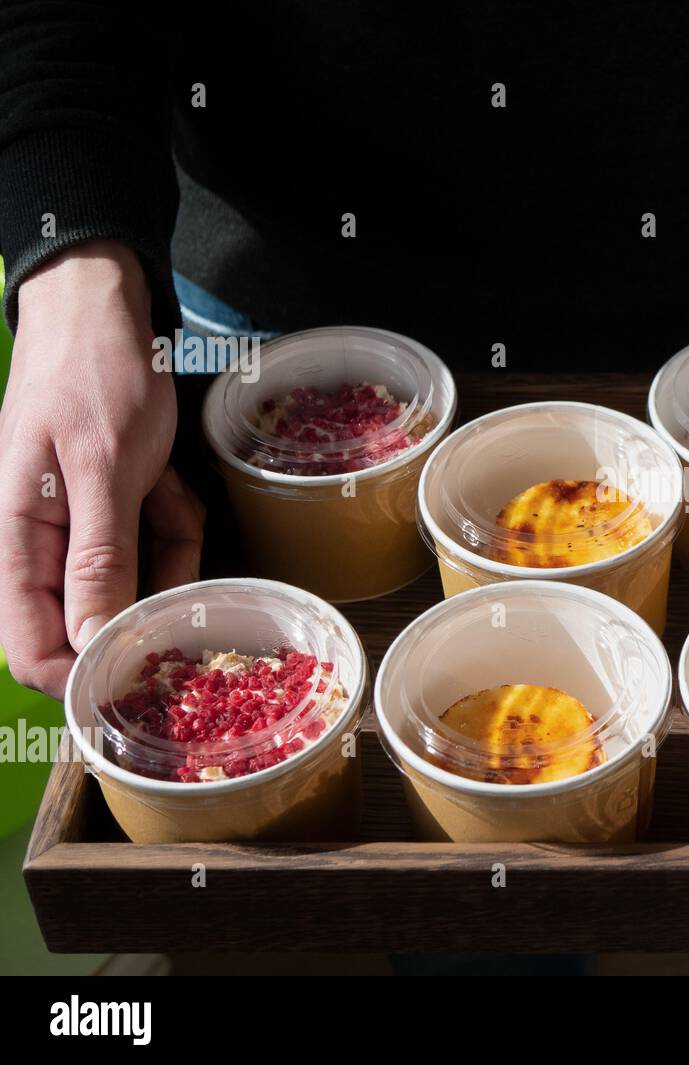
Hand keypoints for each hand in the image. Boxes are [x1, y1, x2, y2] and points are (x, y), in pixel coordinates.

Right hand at [0, 241, 203, 696]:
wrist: (103, 307)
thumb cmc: (93, 376)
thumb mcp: (103, 468)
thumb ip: (97, 556)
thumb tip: (89, 639)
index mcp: (21, 540)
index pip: (30, 647)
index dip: (77, 676)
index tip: (140, 677)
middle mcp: (47, 542)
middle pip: (93, 618)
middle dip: (144, 603)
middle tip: (179, 574)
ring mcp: (86, 523)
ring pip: (136, 579)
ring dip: (168, 549)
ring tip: (168, 494)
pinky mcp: (119, 505)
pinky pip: (156, 539)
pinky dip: (174, 518)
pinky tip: (172, 484)